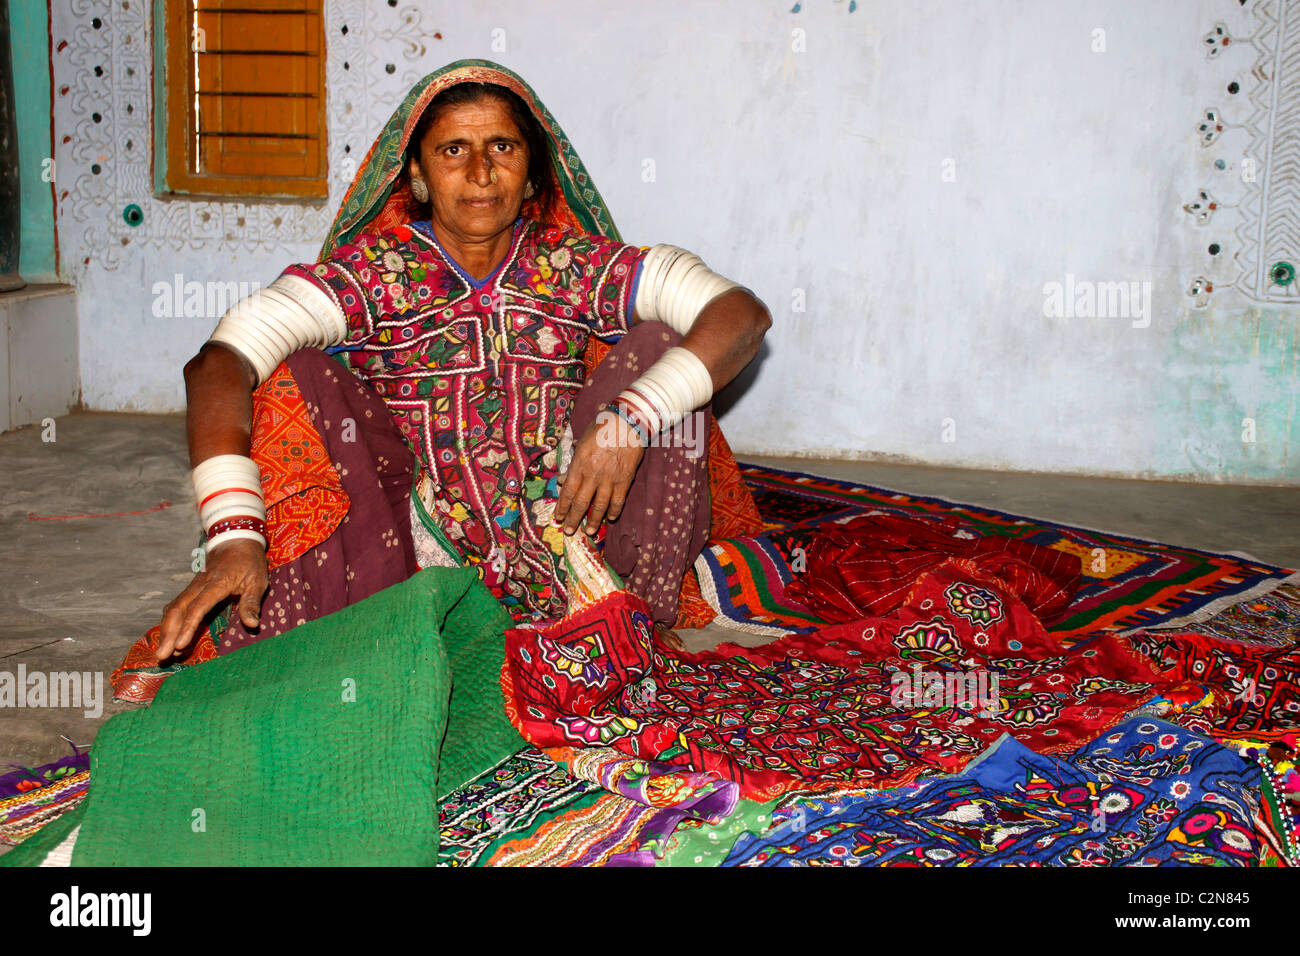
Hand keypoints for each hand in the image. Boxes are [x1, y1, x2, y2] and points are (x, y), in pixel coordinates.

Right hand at [155, 537, 268, 660]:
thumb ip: (252, 603)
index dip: (188, 627)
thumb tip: (252, 624)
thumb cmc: (249, 563)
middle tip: (161, 656)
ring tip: (162, 653)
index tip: (179, 645)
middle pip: (178, 611)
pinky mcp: (190, 590)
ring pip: (173, 609)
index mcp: (216, 584)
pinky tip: (167, 638)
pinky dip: (169, 623)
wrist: (236, 541)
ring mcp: (192, 587)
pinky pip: (176, 607)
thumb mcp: (258, 581)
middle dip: (168, 634)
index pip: (198, 607)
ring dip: (165, 631)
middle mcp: (199, 586)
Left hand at [553, 410, 644, 535]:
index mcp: (579, 464)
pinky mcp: (625, 479)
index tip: (559, 517)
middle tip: (569, 531)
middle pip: (581, 502)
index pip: (567, 491)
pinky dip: (614, 510)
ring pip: (599, 505)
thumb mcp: (581, 441)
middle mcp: (593, 474)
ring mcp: (610, 478)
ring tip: (590, 531)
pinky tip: (610, 518)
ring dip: (594, 520)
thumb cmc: (602, 427)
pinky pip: (618, 500)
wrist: (628, 421)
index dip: (562, 507)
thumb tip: (561, 480)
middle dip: (573, 519)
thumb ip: (572, 462)